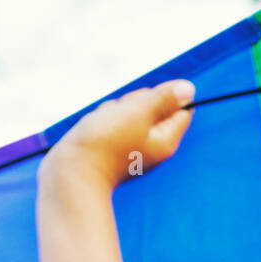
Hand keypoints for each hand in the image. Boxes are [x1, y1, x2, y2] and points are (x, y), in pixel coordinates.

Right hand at [43, 79, 195, 188]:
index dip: (163, 97)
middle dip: (133, 103)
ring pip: (129, 110)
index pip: (181, 109)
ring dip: (114, 110)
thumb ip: (163, 99)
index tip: (144, 105)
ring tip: (103, 125)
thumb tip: (189, 89)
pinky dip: (103, 119)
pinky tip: (94, 130)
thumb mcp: (138, 113)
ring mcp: (132, 145)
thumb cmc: (106, 142)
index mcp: (166, 140)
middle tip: (120, 118)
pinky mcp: (113, 145)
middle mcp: (153, 145)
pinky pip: (112, 120)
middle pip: (153, 106)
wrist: (71, 173)